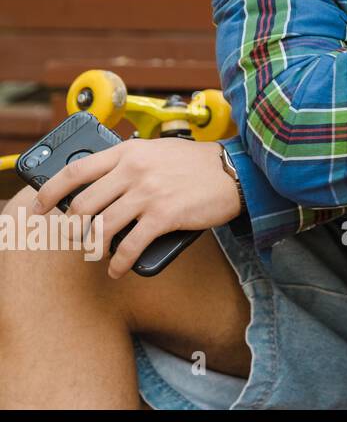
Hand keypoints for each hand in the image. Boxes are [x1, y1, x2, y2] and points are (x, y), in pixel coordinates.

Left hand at [30, 138, 241, 278]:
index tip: (38, 206)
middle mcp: (134, 171)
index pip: (75, 171)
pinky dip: (119, 262)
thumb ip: (128, 163)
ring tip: (96, 252)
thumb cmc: (195, 164)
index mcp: (128, 152)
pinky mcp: (164, 216)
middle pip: (83, 204)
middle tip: (76, 236)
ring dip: (93, 246)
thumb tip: (98, 187)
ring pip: (102, 227)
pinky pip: (130, 246)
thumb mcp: (156, 152)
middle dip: (73, 227)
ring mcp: (148, 194)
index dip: (49, 191)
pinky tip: (117, 269)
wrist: (233, 172)